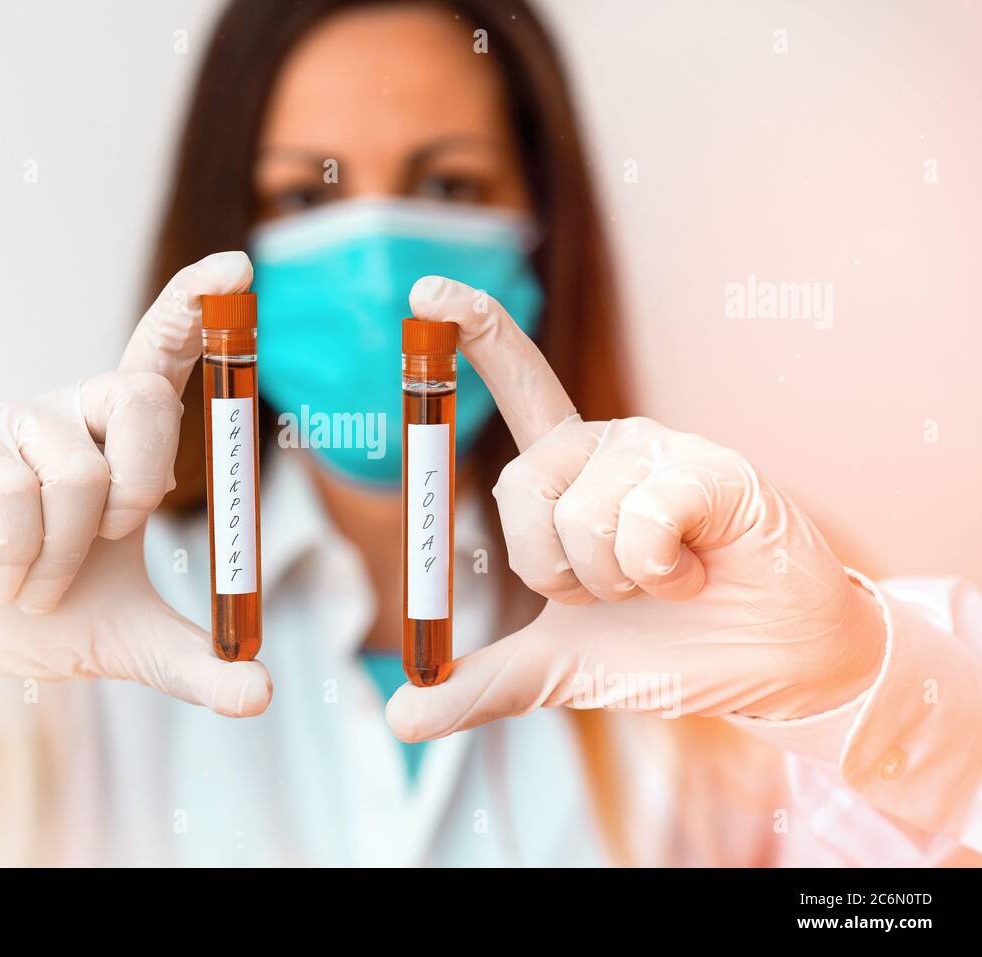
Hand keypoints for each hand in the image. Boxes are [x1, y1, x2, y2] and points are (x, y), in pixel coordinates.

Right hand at [0, 252, 270, 716]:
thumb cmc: (37, 614)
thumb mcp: (127, 641)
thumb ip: (196, 661)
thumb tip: (265, 695)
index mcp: (122, 438)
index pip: (166, 353)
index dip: (198, 307)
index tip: (238, 271)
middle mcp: (73, 413)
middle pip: (142, 397)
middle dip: (143, 486)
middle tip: (112, 543)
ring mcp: (11, 421)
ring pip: (76, 468)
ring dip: (65, 556)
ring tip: (36, 589)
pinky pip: (11, 491)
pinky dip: (15, 559)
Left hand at [386, 276, 885, 739]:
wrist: (769, 665)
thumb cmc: (669, 647)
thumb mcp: (559, 670)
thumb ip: (482, 685)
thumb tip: (401, 716)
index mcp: (569, 474)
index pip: (518, 389)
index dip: (474, 334)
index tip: (425, 290)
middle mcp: (607, 446)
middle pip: (518, 486)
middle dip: (555, 571)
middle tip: (615, 590)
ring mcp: (659, 451)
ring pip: (580, 514)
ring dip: (616, 581)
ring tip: (667, 578)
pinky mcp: (710, 466)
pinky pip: (640, 520)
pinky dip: (661, 572)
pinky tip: (699, 568)